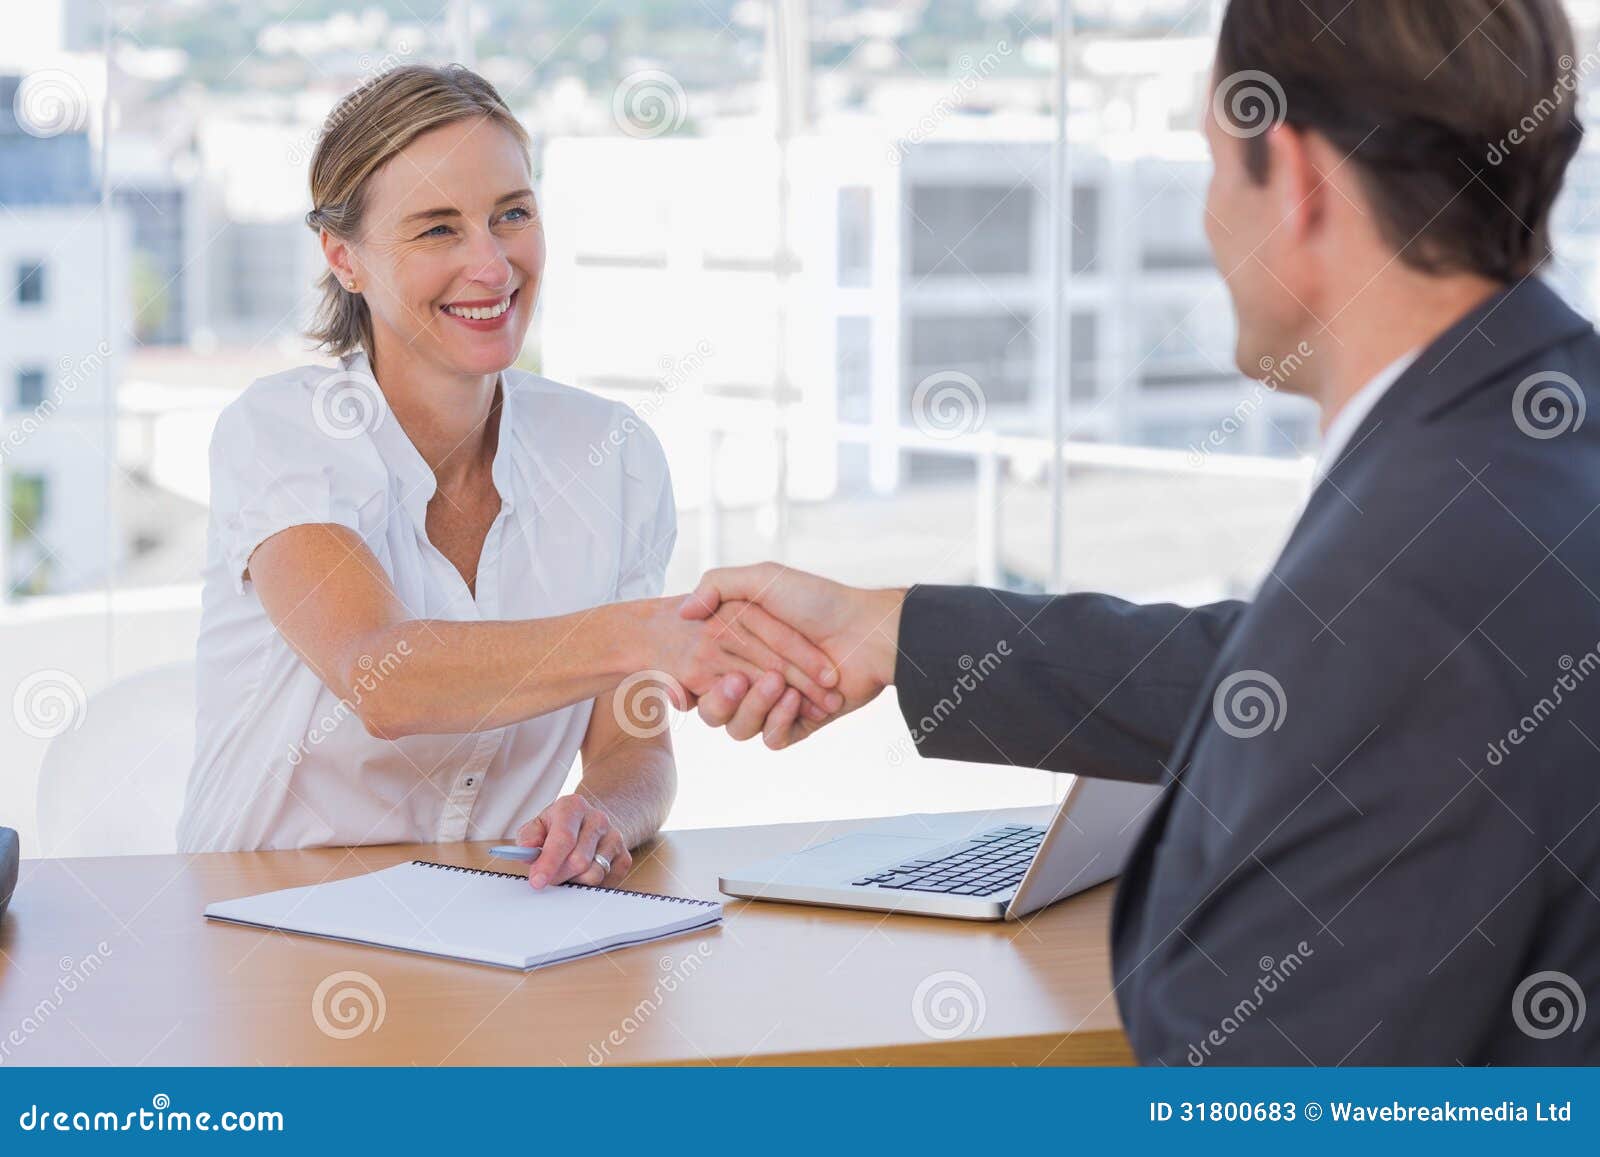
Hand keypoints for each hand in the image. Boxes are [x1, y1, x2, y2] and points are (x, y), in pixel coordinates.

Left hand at [517, 793, 632, 889]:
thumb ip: (529, 836)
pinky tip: (583, 872)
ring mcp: (614, 837)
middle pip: (578, 861)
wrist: (590, 822)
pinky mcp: (624, 856)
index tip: (537, 881)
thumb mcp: (539, 825)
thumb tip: (527, 848)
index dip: (549, 862)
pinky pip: (606, 882)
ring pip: (593, 874)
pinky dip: (589, 883)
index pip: (564, 838)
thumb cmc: (559, 827)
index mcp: (573, 806)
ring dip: (574, 880)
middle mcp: (598, 819)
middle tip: (548, 876)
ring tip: (567, 870)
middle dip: (558, 875)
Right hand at [636, 595, 842, 722]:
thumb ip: (717, 585)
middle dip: (724, 697)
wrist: (867, 630)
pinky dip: (779, 721)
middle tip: (738, 680)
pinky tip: (796, 701)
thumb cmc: (818, 601)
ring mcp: (775, 703)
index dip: (695, 679)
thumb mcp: (764, 578)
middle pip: (715, 707)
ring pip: (739, 728)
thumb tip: (682, 610)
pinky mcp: (798, 723)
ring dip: (756, 707)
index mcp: (739, 649)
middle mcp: (753, 677)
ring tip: (780, 684)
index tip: (696, 672)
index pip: (701, 676)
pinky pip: (772, 739)